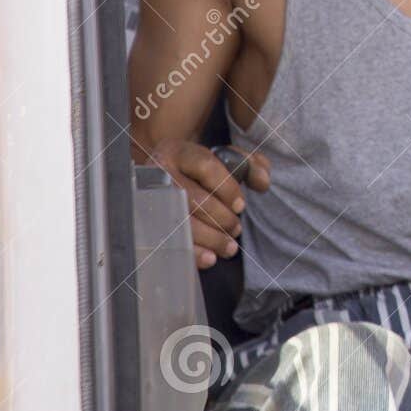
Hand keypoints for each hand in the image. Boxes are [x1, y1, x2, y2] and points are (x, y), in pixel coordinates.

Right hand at [134, 138, 271, 268]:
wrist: (166, 175)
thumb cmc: (200, 170)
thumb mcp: (223, 158)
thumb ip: (250, 165)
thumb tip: (263, 182)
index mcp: (180, 152)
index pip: (205, 166)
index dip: (227, 188)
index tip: (240, 205)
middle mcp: (160, 173)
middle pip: (194, 199)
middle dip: (221, 219)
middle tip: (236, 228)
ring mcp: (150, 198)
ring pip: (181, 222)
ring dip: (211, 238)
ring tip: (229, 247)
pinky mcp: (147, 222)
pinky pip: (169, 241)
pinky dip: (192, 253)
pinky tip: (210, 258)